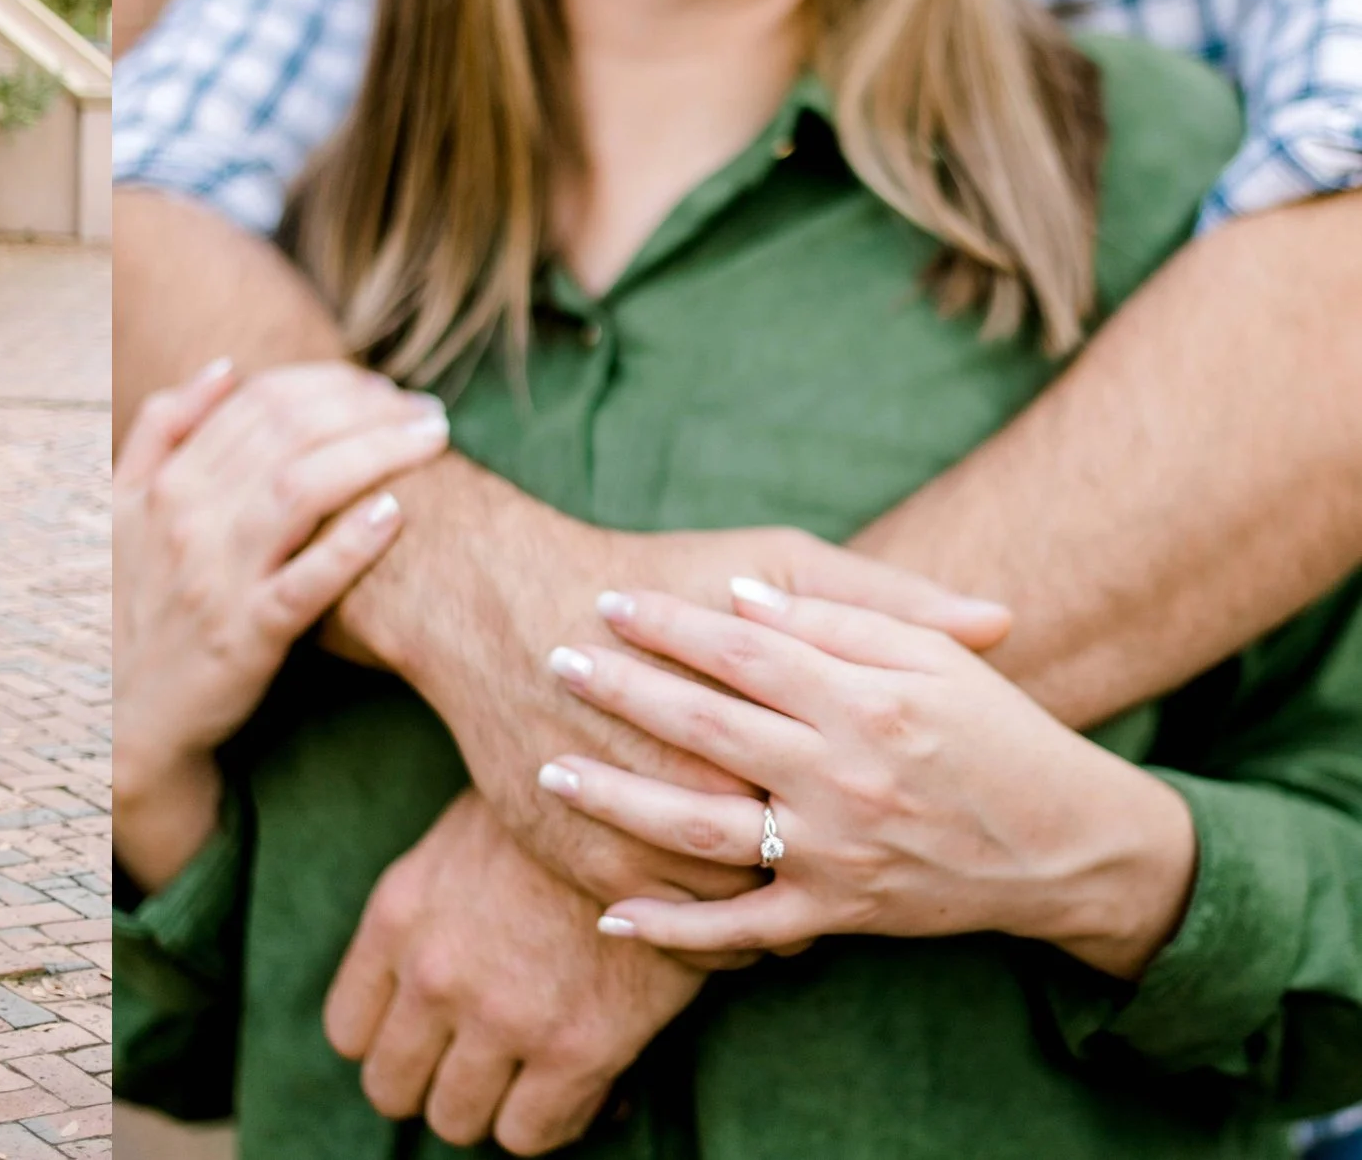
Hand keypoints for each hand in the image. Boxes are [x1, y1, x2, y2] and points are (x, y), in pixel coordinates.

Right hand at [113, 359, 450, 890]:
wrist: (126, 716)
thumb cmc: (142, 606)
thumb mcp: (121, 512)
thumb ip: (161, 433)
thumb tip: (224, 369)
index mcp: (165, 482)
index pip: (260, 400)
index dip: (331, 383)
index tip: (382, 389)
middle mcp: (185, 518)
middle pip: (289, 432)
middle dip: (368, 408)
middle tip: (424, 412)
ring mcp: (215, 576)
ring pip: (302, 488)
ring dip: (376, 452)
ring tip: (432, 441)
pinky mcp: (245, 635)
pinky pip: (306, 581)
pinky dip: (351, 544)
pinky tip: (396, 513)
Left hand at [324, 791, 702, 1153]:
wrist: (655, 799)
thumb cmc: (563, 811)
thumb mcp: (464, 837)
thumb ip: (433, 909)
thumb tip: (436, 966)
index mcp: (399, 915)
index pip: (349, 1030)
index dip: (391, 1044)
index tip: (430, 1038)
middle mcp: (434, 974)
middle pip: (391, 1087)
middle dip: (435, 1083)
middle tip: (483, 1065)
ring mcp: (501, 1017)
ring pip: (456, 1121)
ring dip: (491, 1106)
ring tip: (532, 1075)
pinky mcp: (575, 1050)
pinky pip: (529, 1135)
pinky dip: (551, 1122)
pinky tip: (585, 1083)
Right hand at [341, 504, 1016, 913]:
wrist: (495, 602)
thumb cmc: (650, 566)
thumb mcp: (772, 557)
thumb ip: (881, 595)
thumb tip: (1002, 624)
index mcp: (771, 701)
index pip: (869, 775)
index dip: (919, 799)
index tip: (954, 805)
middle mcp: (710, 774)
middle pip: (812, 845)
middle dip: (873, 863)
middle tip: (914, 870)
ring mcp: (645, 827)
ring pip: (750, 904)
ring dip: (795, 913)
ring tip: (834, 903)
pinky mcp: (587, 860)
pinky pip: (675, 930)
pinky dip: (722, 941)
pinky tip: (758, 934)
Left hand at [543, 583, 1196, 977]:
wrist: (1071, 847)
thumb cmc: (998, 733)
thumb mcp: (933, 658)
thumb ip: (838, 620)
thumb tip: (739, 599)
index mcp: (865, 702)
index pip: (743, 651)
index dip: (670, 624)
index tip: (606, 601)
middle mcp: (843, 777)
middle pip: (705, 729)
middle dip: (621, 692)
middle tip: (553, 660)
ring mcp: (836, 852)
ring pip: (701, 829)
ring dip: (617, 800)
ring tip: (551, 770)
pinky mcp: (839, 914)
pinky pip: (741, 928)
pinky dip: (675, 928)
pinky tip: (610, 915)